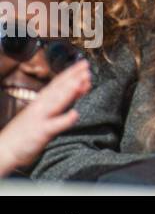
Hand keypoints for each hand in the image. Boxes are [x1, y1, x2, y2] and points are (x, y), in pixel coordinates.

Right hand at [0, 59, 90, 175]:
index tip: (84, 63)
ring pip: (56, 102)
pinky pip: (54, 125)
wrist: (5, 149)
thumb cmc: (26, 131)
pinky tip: (75, 114)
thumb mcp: (44, 113)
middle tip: (86, 66)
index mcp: (41, 101)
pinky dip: (64, 119)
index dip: (70, 72)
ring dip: (70, 91)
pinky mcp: (41, 132)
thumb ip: (61, 101)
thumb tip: (79, 88)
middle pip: (58, 88)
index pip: (57, 83)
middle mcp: (40, 106)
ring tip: (83, 81)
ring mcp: (40, 118)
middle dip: (73, 76)